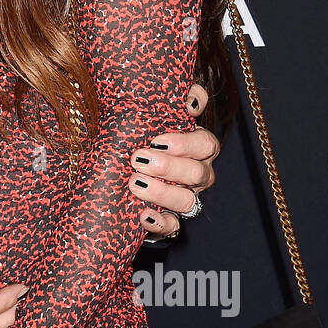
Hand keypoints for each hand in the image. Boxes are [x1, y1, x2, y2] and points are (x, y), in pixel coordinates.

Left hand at [128, 81, 220, 239]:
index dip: (186, 143)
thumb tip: (190, 99)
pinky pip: (173, 228)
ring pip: (188, 202)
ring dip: (163, 193)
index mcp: (197, 147)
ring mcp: (186, 198)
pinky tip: (143, 215)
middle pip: (197, 173)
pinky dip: (160, 223)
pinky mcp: (169, 220)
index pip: (205, 144)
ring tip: (135, 183)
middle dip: (169, 167)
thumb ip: (176, 99)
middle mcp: (197, 174)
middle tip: (138, 159)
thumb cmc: (143, 134)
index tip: (158, 139)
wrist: (121, 166)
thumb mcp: (155, 112)